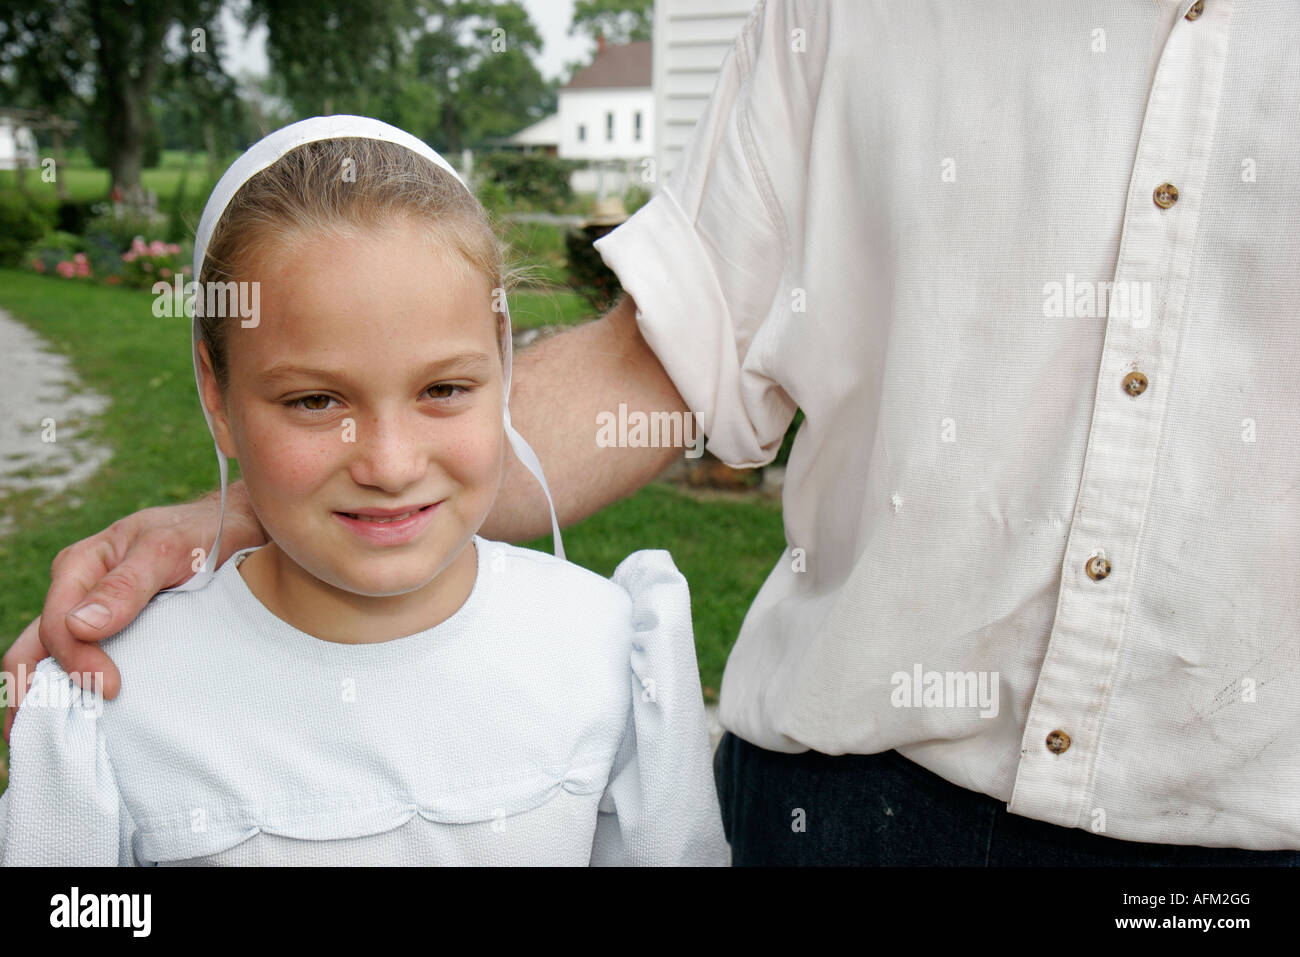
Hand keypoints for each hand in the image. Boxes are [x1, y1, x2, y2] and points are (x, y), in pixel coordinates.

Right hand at [2, 482, 263, 743]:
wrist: (240, 529)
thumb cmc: (203, 533)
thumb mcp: (168, 549)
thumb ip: (127, 585)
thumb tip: (80, 627)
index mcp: (79, 567)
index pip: (56, 627)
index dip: (77, 662)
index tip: (111, 688)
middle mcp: (77, 592)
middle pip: (35, 650)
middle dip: (37, 694)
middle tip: (58, 736)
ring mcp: (93, 614)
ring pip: (52, 662)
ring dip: (53, 698)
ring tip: (58, 744)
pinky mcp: (117, 632)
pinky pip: (86, 663)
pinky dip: (78, 692)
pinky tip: (88, 724)